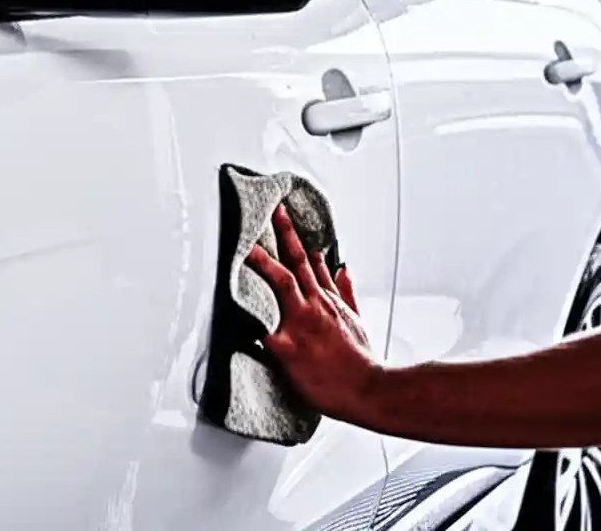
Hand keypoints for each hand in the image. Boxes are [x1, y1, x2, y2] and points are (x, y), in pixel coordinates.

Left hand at [245, 204, 380, 424]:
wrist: (370, 389)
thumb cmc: (362, 361)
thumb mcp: (358, 321)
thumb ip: (347, 292)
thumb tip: (343, 267)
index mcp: (329, 301)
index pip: (312, 262)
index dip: (297, 238)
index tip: (284, 217)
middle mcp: (315, 305)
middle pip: (296, 262)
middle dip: (283, 233)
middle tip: (269, 210)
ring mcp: (302, 324)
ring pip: (281, 282)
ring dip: (264, 261)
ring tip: (245, 245)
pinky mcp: (288, 348)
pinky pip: (262, 329)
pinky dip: (248, 317)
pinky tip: (230, 305)